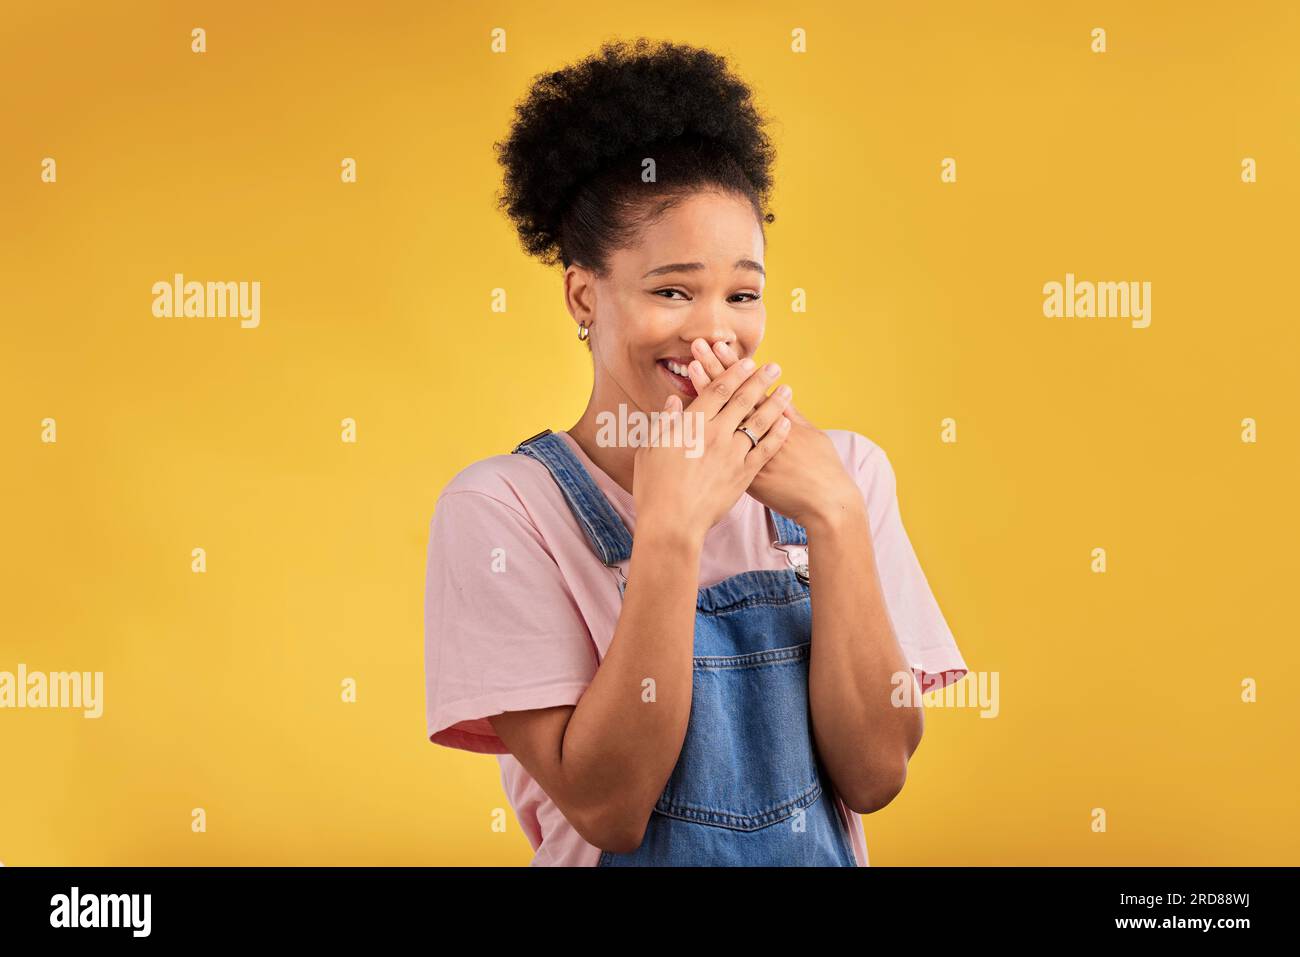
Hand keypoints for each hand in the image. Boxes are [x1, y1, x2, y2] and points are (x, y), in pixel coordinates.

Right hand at [632, 353, 791, 544]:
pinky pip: (765, 450)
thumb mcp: (650, 449)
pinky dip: (777, 434)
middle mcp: (716, 435)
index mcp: (692, 425)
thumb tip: (674, 400)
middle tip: (774, 367)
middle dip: (760, 380)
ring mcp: (732, 455)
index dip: (733, 373)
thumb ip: (665, 422)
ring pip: (759, 422)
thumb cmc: (654, 487)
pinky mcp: (744, 475)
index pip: (717, 390)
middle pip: (743, 400)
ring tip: (787, 389)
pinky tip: (786, 424)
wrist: (672, 523)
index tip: (746, 362)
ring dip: (775, 403)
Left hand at [685, 338, 862, 529]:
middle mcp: (758, 431)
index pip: (750, 384)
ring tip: (689, 368)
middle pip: (730, 396)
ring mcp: (746, 453)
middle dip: (713, 369)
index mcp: (776, 417)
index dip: (734, 365)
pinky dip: (703, 435)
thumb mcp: (811, 433)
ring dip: (704, 393)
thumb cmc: (822, 466)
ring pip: (719, 419)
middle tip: (697, 345)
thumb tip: (782, 394)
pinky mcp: (741, 474)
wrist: (824, 502)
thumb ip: (793, 413)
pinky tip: (688, 418)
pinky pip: (716, 449)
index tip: (719, 345)